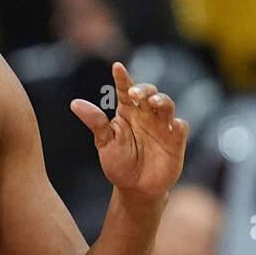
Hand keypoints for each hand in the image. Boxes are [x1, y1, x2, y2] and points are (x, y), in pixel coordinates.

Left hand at [70, 61, 188, 199]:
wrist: (135, 187)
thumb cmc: (118, 162)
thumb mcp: (104, 142)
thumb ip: (95, 122)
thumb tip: (75, 103)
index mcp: (127, 112)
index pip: (125, 90)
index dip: (122, 78)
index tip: (117, 67)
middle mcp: (146, 115)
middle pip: (149, 93)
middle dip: (144, 90)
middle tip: (135, 93)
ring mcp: (162, 126)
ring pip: (166, 105)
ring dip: (162, 101)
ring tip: (154, 102)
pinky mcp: (176, 141)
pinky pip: (180, 128)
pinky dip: (179, 125)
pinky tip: (174, 123)